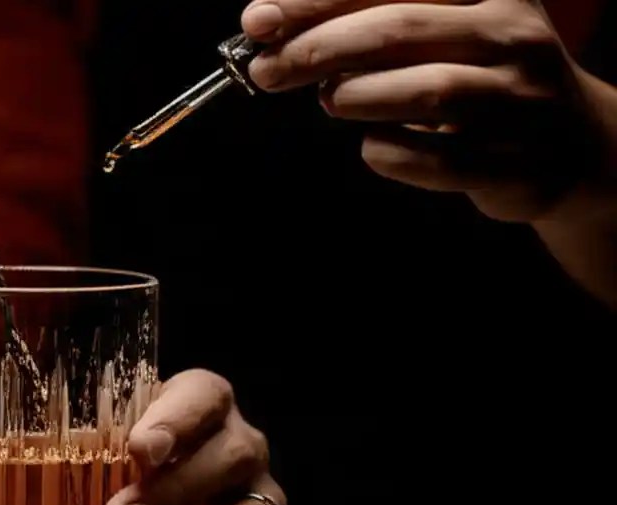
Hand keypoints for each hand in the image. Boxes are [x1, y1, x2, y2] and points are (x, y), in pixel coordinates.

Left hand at [102, 370, 288, 504]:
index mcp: (205, 402)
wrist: (170, 497)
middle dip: (172, 497)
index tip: (139, 450)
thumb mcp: (101, 439)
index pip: (203, 398)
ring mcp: (263, 501)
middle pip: (230, 461)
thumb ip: (74, 441)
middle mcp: (243, 447)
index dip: (176, 422)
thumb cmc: (122, 463)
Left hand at [241, 0, 604, 222]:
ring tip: (333, 100)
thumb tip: (265, 25)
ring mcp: (521, 101)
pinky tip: (376, 142)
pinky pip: (431, 159)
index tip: (258, 19)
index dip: (316, 0)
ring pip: (422, 90)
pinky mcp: (513, 164)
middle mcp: (514, 36)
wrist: (570, 148)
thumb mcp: (437, 31)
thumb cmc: (478, 79)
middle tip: (267, 69)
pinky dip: (385, 152)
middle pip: (400, 29)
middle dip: (317, 48)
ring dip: (354, 97)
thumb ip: (361, 23)